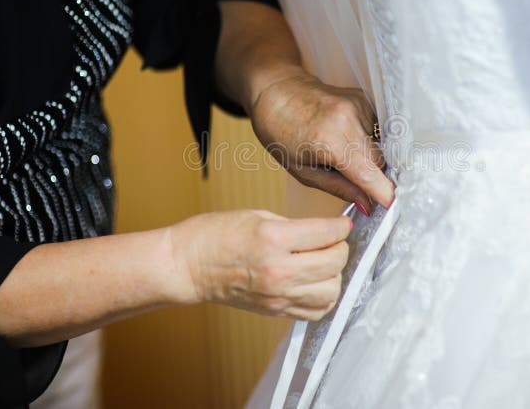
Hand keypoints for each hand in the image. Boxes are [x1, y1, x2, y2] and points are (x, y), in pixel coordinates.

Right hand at [169, 210, 351, 320]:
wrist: (187, 266)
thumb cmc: (215, 235)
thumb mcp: (258, 216)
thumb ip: (295, 226)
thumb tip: (325, 230)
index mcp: (273, 239)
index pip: (326, 233)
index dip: (341, 226)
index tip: (342, 223)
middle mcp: (278, 270)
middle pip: (335, 263)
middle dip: (341, 248)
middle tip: (333, 240)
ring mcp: (277, 294)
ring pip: (332, 291)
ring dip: (335, 275)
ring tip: (323, 262)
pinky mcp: (275, 310)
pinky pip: (316, 311)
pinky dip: (323, 297)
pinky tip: (314, 282)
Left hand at [250, 67, 394, 213]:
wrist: (276, 91)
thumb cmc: (281, 131)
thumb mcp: (302, 170)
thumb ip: (338, 188)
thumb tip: (367, 204)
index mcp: (328, 139)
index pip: (367, 172)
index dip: (383, 192)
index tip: (392, 204)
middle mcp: (348, 119)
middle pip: (379, 161)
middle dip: (370, 175)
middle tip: (349, 178)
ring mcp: (358, 105)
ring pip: (378, 146)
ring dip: (365, 155)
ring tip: (337, 148)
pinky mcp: (363, 98)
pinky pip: (374, 130)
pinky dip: (363, 139)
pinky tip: (342, 135)